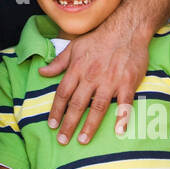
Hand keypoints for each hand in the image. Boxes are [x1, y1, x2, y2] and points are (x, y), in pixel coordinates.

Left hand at [38, 9, 148, 144]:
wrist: (126, 28)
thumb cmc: (99, 37)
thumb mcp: (74, 46)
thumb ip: (58, 62)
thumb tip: (42, 72)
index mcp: (77, 69)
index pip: (63, 93)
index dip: (56, 110)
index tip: (51, 125)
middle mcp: (91, 77)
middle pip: (77, 104)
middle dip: (68, 124)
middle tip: (62, 140)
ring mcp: (110, 81)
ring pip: (97, 107)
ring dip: (89, 126)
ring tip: (83, 140)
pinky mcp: (127, 83)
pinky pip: (124, 104)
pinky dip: (122, 118)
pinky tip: (118, 132)